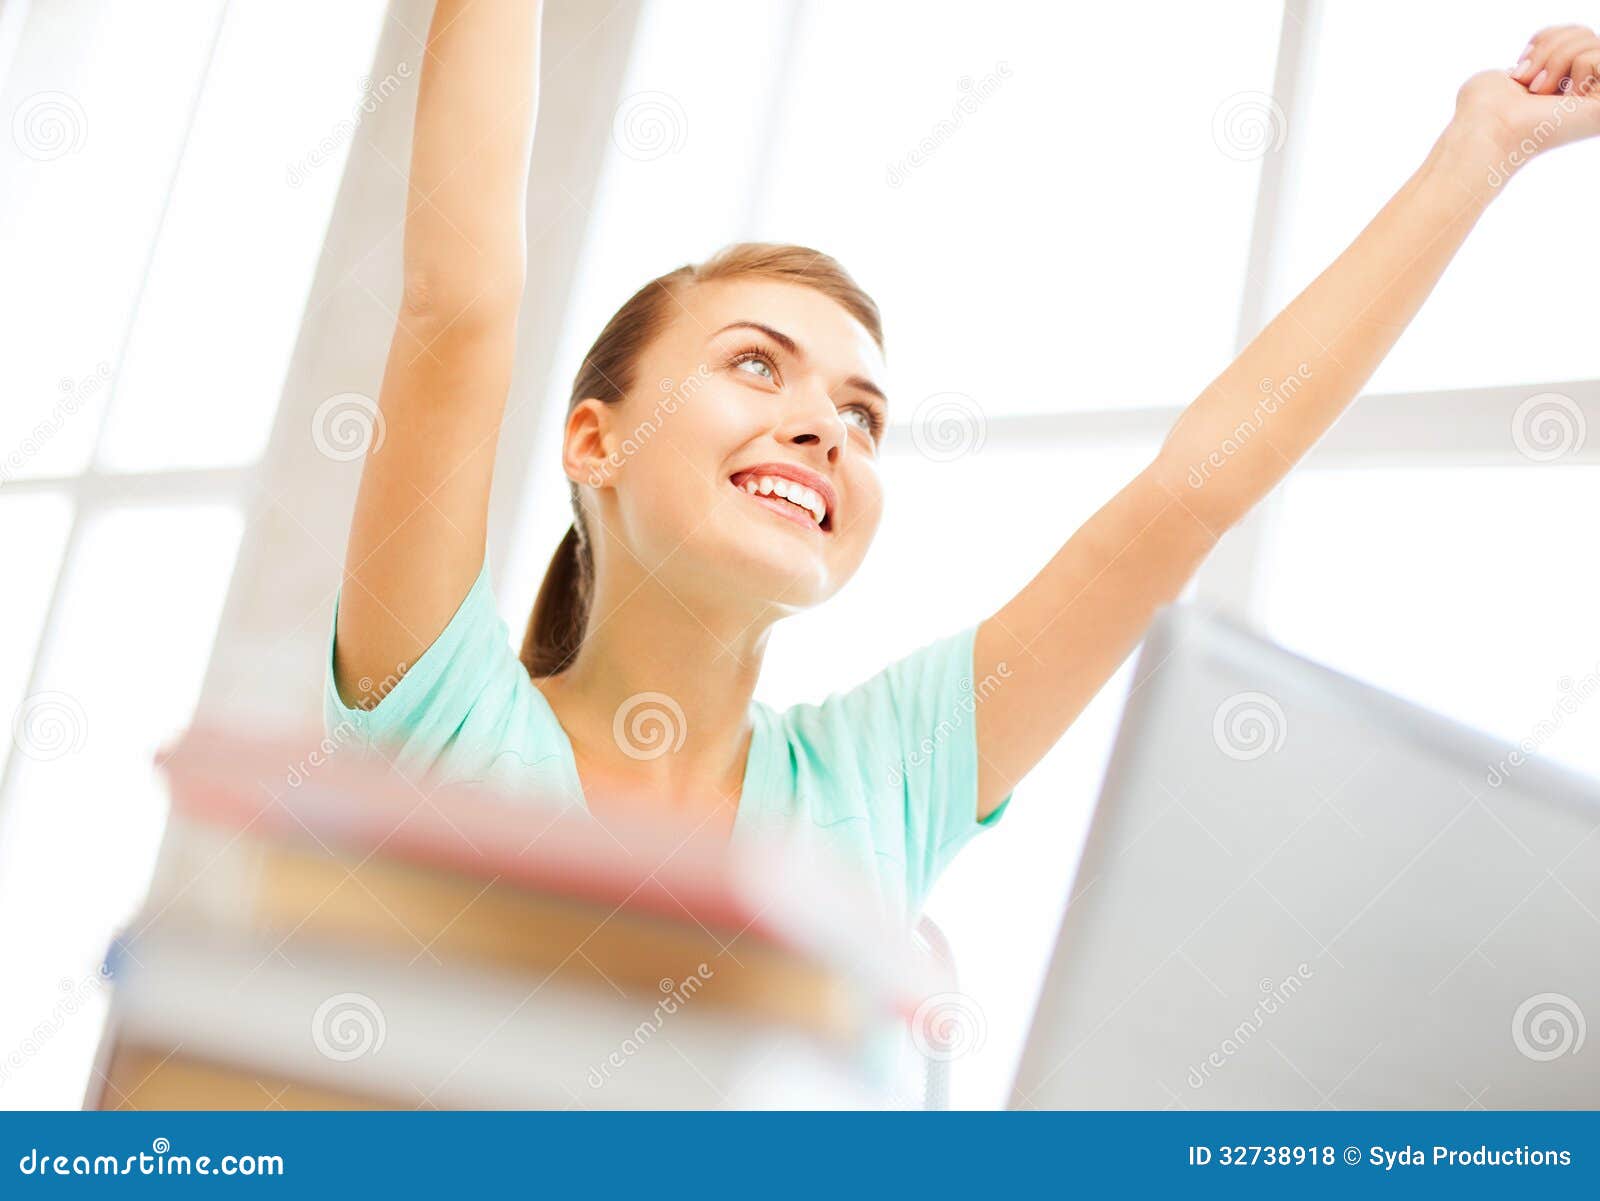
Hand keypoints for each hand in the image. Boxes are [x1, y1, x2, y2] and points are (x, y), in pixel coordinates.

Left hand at [1452, 25, 1599, 173]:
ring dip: (1557, 60)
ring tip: (1539, 92)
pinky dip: (1578, 67)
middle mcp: (1585, 93)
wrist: (1485, 132)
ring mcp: (1597, 100)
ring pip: (1593, 42)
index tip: (1522, 70)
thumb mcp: (1515, 69)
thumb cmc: (1486, 108)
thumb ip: (1546, 55)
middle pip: (1585, 34)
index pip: (1574, 35)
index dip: (1547, 40)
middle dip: (1550, 48)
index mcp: (1564, 86)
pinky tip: (1564, 99)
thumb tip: (1566, 58)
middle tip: (1530, 83)